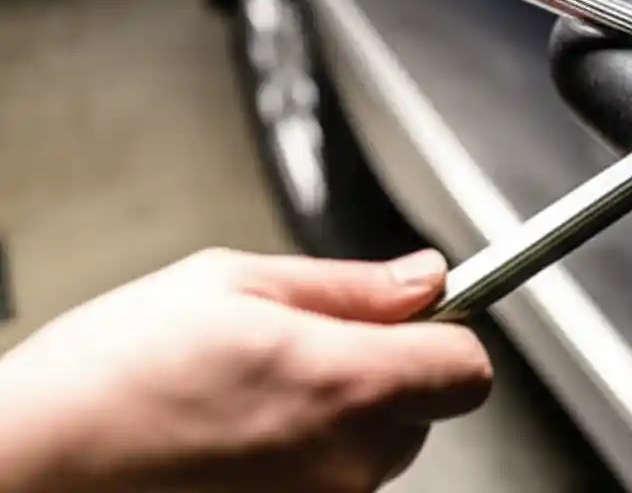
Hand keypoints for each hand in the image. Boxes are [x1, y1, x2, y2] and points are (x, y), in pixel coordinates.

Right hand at [0, 248, 491, 492]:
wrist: (26, 468)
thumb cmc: (110, 374)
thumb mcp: (233, 285)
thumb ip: (350, 286)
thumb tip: (425, 278)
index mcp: (345, 384)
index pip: (467, 371)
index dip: (446, 335)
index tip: (416, 318)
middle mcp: (346, 462)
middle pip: (424, 409)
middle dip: (384, 371)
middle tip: (302, 346)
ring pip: (377, 449)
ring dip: (342, 416)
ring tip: (254, 393)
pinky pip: (332, 484)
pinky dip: (306, 458)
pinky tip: (241, 436)